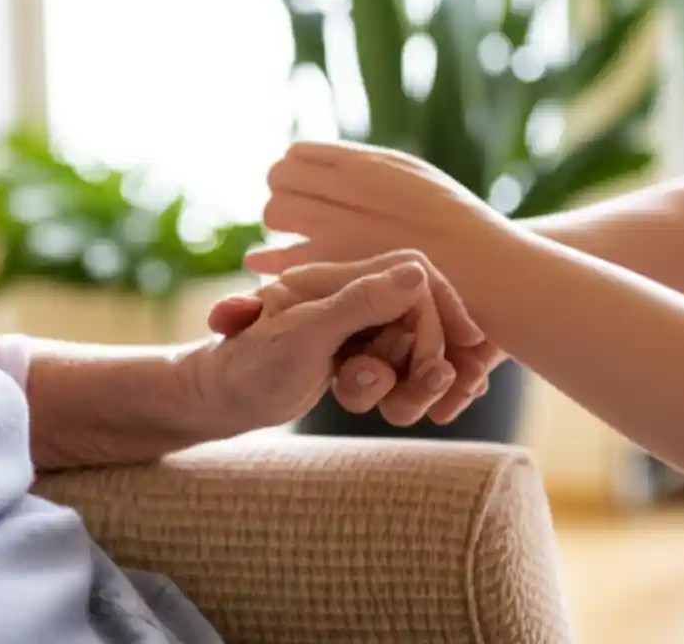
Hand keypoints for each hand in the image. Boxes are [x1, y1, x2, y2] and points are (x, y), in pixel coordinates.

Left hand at [239, 142, 514, 415]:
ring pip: (408, 347)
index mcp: (335, 279)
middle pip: (418, 314)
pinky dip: (407, 390)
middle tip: (427, 386)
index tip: (466, 344)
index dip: (444, 307)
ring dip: (413, 380)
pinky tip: (413, 409)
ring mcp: (349, 328)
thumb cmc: (247, 366)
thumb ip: (360, 303)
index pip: (411, 275)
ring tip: (398, 407)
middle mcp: (346, 298)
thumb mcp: (304, 335)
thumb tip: (417, 273)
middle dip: (429, 354)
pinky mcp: (349, 357)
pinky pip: (395, 369)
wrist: (217, 403)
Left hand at [245, 141, 505, 273]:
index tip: (306, 190)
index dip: (296, 172)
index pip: (298, 155)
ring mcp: (334, 228)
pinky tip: (271, 266)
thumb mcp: (412, 175)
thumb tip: (322, 162)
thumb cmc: (454, 225)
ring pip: (274, 211)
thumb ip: (366, 168)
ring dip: (280, 223)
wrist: (485, 271)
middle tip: (298, 215)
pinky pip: (280, 258)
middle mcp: (344, 188)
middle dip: (284, 193)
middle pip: (279, 176)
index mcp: (365, 164)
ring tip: (295, 236)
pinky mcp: (331, 269)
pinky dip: (271, 260)